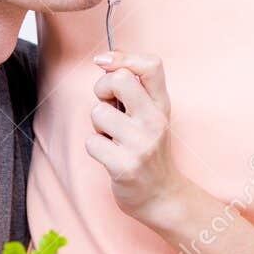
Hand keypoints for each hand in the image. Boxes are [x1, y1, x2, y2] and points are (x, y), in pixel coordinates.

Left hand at [84, 52, 189, 226]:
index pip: (151, 64)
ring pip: (98, 113)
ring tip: (113, 138)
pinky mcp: (124, 166)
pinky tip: (111, 156)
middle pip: (119, 80)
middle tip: (109, 106)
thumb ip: (134, 87)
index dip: (123, 57)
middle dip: (102, 89)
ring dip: (98, 126)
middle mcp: (155, 121)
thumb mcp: (150, 114)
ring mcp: (141, 144)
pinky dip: (95, 148)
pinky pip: (91, 143)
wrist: (161, 195)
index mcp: (162, 104)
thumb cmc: (148, 149)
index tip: (105, 64)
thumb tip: (106, 59)